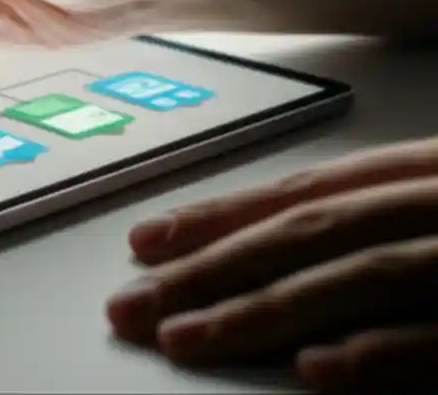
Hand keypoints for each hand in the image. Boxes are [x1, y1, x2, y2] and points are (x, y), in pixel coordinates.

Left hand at [106, 137, 437, 391]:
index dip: (220, 216)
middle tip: (132, 304)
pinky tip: (309, 368)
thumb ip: (377, 222)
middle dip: (211, 266)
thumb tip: (269, 254)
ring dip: (261, 309)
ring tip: (181, 339)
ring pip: (357, 275)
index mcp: (428, 171)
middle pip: (309, 230)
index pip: (306, 193)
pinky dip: (378, 351)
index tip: (145, 242)